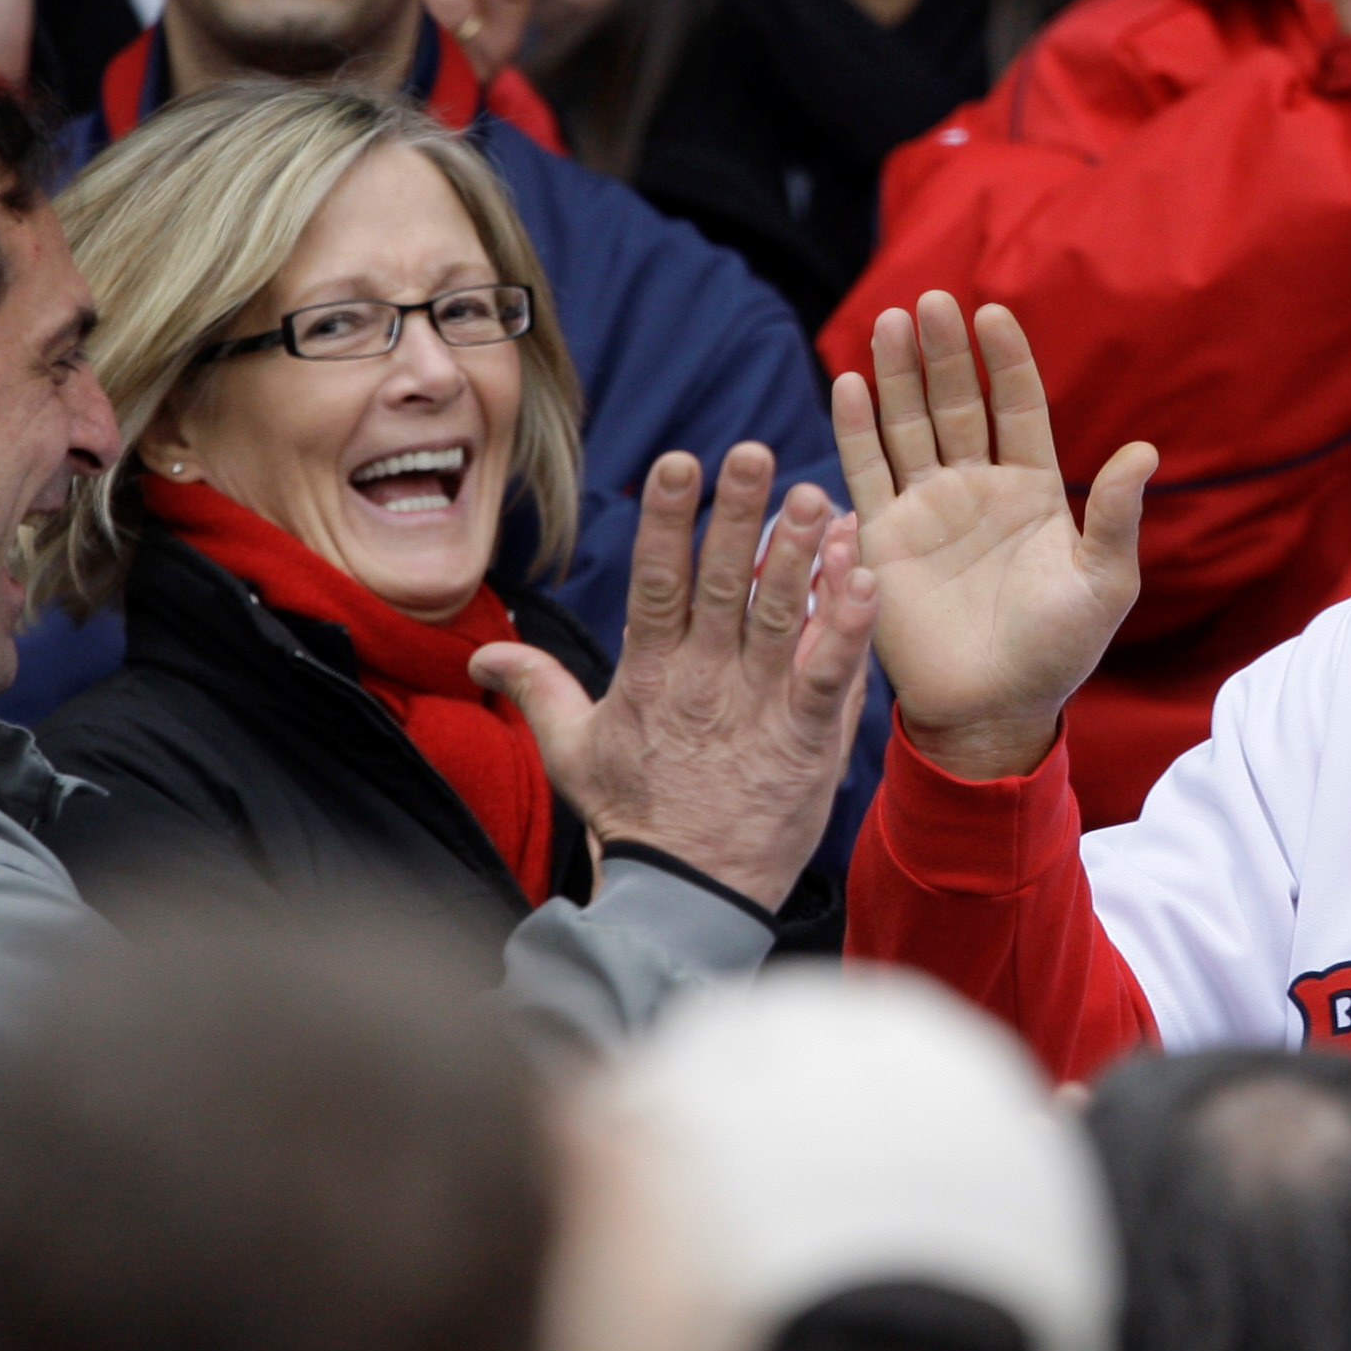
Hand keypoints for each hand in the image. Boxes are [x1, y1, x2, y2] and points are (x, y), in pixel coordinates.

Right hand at [475, 445, 879, 910]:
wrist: (685, 898)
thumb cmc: (635, 817)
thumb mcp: (573, 750)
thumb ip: (538, 688)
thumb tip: (484, 651)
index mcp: (651, 674)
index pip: (657, 582)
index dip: (668, 521)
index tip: (679, 461)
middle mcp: (704, 681)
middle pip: (720, 584)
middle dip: (736, 516)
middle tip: (753, 452)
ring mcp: (758, 709)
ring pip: (780, 618)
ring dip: (801, 556)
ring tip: (818, 497)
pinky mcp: (806, 741)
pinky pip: (830, 677)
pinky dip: (849, 630)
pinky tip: (866, 580)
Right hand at [832, 290, 1158, 784]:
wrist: (995, 710)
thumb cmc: (1059, 651)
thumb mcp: (1103, 584)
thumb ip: (1117, 517)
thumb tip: (1145, 451)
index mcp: (1033, 489)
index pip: (1017, 407)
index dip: (1005, 362)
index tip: (993, 314)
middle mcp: (976, 487)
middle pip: (956, 403)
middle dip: (943, 354)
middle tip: (932, 302)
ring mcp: (927, 508)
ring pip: (908, 425)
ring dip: (898, 375)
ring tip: (891, 321)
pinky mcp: (884, 537)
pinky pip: (868, 471)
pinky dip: (856, 428)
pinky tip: (851, 382)